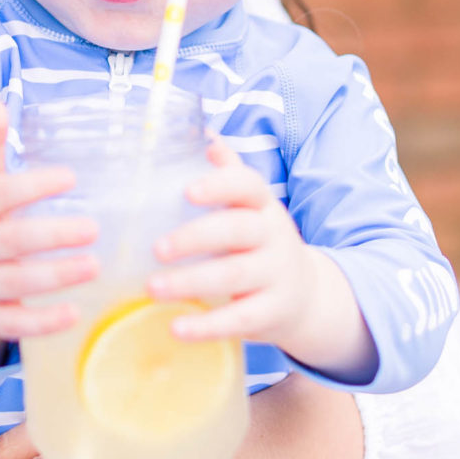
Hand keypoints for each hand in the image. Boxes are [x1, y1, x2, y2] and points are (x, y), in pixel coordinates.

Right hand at [0, 98, 97, 358]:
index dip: (30, 187)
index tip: (70, 178)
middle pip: (9, 242)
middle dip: (51, 235)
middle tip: (93, 228)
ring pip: (14, 284)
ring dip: (56, 276)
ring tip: (93, 266)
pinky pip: (14, 324)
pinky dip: (43, 322)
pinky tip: (75, 314)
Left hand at [150, 138, 376, 381]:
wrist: (306, 295)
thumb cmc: (259, 241)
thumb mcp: (249, 207)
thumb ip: (226, 173)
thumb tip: (202, 130)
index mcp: (261, 204)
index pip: (247, 185)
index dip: (219, 185)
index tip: (187, 190)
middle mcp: (273, 236)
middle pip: (237, 230)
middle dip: (195, 237)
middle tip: (156, 248)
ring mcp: (275, 276)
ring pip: (235, 276)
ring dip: (191, 282)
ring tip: (152, 288)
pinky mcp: (271, 314)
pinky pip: (241, 320)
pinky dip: (207, 326)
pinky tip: (176, 328)